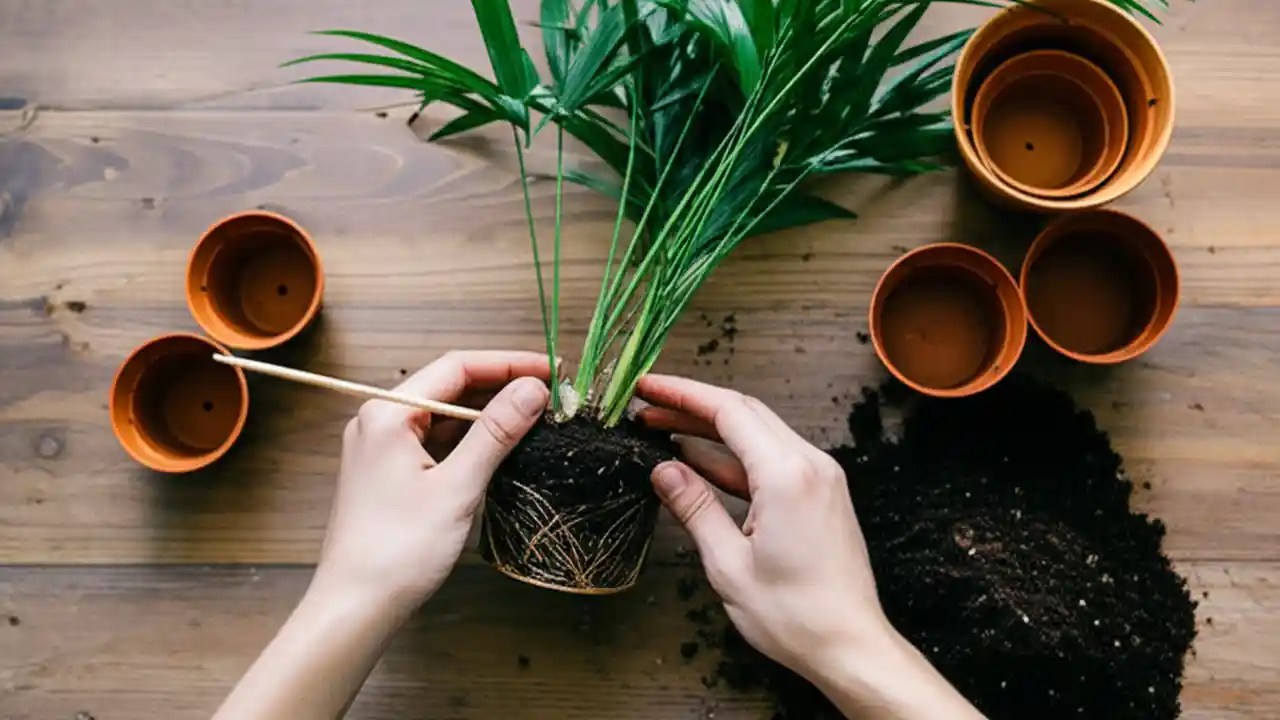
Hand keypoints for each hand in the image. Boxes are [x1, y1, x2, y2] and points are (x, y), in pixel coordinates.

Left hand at [312, 351, 550, 613]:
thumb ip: (496, 433)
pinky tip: (501, 448)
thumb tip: (533, 390)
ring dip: (488, 415)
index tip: (552, 370)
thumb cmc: (398, 550)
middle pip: (450, 387)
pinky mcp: (389, 473)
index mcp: (389, 414)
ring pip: (444, 416)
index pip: (457, 367)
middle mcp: (380, 421)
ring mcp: (382, 448)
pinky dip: (469, 440)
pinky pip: (435, 441)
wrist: (354, 607)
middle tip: (552, 395)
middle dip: (501, 387)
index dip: (508, 364)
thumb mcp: (457, 487)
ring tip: (535, 419)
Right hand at [638, 375, 981, 718]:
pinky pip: (772, 459)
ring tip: (665, 430)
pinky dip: (734, 457)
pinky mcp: (820, 495)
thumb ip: (695, 507)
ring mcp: (820, 478)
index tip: (649, 387)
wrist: (850, 646)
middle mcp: (810, 466)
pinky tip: (700, 463)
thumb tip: (664, 470)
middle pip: (744, 414)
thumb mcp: (728, 563)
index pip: (728, 411)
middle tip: (649, 406)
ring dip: (711, 429)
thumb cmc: (796, 616)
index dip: (683, 393)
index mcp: (787, 476)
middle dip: (693, 405)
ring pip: (758, 433)